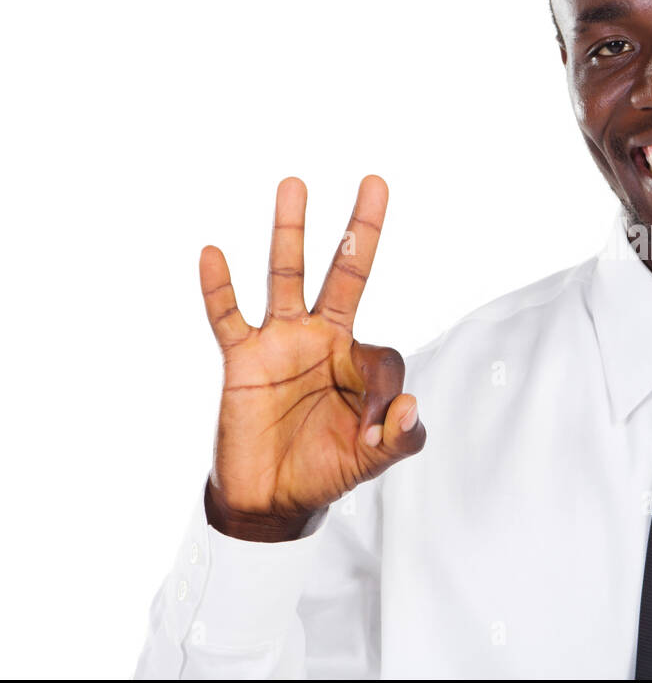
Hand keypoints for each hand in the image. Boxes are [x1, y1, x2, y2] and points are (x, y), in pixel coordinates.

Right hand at [199, 175, 424, 540]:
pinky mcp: (243, 359)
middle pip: (346, 273)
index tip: (373, 432)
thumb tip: (407, 406)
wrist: (270, 500)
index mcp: (358, 361)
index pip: (383, 354)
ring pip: (287, 276)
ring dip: (291, 232)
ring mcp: (281, 343)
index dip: (384, 393)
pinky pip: (228, 317)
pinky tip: (213, 253)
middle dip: (360, 231)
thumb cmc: (325, 471)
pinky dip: (219, 288)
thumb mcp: (371, 461)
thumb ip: (400, 438)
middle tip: (375, 182)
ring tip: (294, 184)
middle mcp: (323, 339)